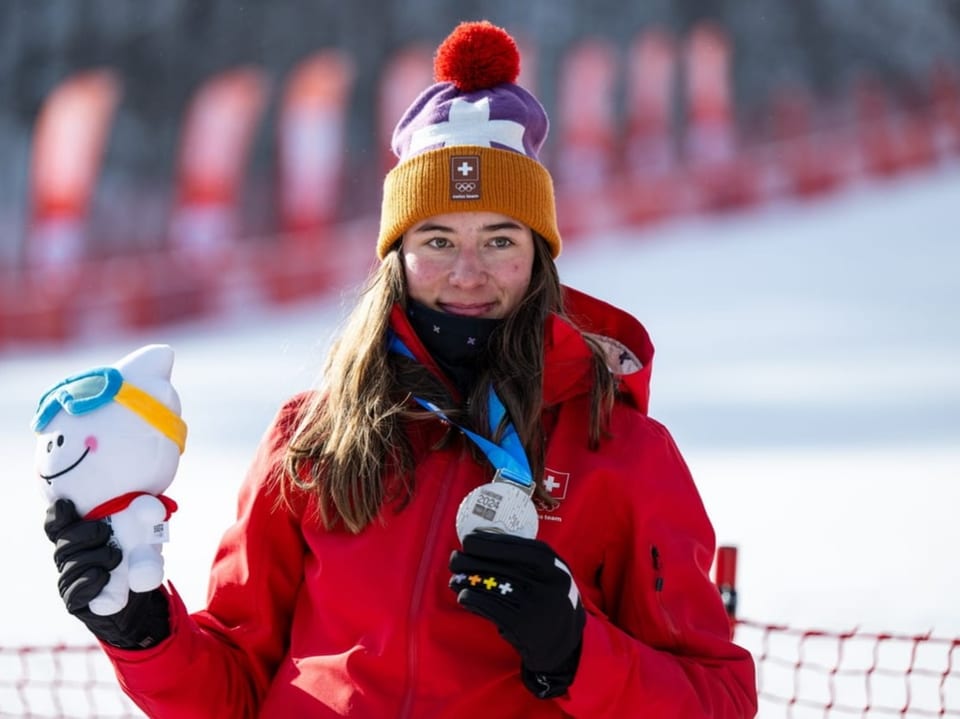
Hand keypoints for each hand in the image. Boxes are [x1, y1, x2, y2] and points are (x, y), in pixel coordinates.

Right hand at [44, 498, 170, 648]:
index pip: (57, 525)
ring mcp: (69, 578)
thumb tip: (154, 508)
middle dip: (84, 534)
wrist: (137, 600)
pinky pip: (75, 591)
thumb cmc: (136, 559)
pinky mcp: (75, 600)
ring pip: (72, 565)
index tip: (67, 505)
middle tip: (105, 532)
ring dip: (95, 557)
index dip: (57, 515)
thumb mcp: (144, 536)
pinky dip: (89, 581)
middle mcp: (68, 557)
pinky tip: (102, 575)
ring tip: (116, 556)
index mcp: (78, 537)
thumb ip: (145, 519)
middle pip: (64, 542)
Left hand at [449, 532, 585, 697]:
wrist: (565, 645)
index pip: (518, 547)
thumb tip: (483, 543)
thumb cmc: (549, 602)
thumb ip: (527, 561)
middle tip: (455, 558)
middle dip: (472, 559)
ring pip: (493, 585)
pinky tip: (463, 596)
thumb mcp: (549, 576)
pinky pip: (490, 607)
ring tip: (454, 578)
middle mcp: (548, 583)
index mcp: (554, 566)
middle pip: (501, 565)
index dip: (490, 542)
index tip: (468, 540)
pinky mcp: (524, 626)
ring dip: (468, 580)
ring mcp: (537, 605)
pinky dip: (472, 599)